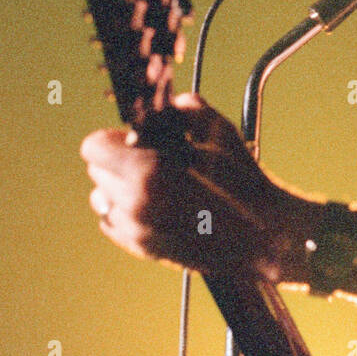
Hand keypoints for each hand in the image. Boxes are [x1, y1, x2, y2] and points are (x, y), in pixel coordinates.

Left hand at [80, 93, 310, 279]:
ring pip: (102, 199)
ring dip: (119, 188)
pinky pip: (113, 223)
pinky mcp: (142, 249)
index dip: (114, 138)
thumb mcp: (220, 132)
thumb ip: (187, 109)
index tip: (134, 139)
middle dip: (119, 162)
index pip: (94, 147)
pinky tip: (157, 206)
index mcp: (148, 171)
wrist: (262, 236)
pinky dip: (127, 211)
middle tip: (153, 161)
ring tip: (154, 185)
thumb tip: (171, 106)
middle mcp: (134, 203)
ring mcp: (135, 231)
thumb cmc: (243, 184)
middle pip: (97, 172)